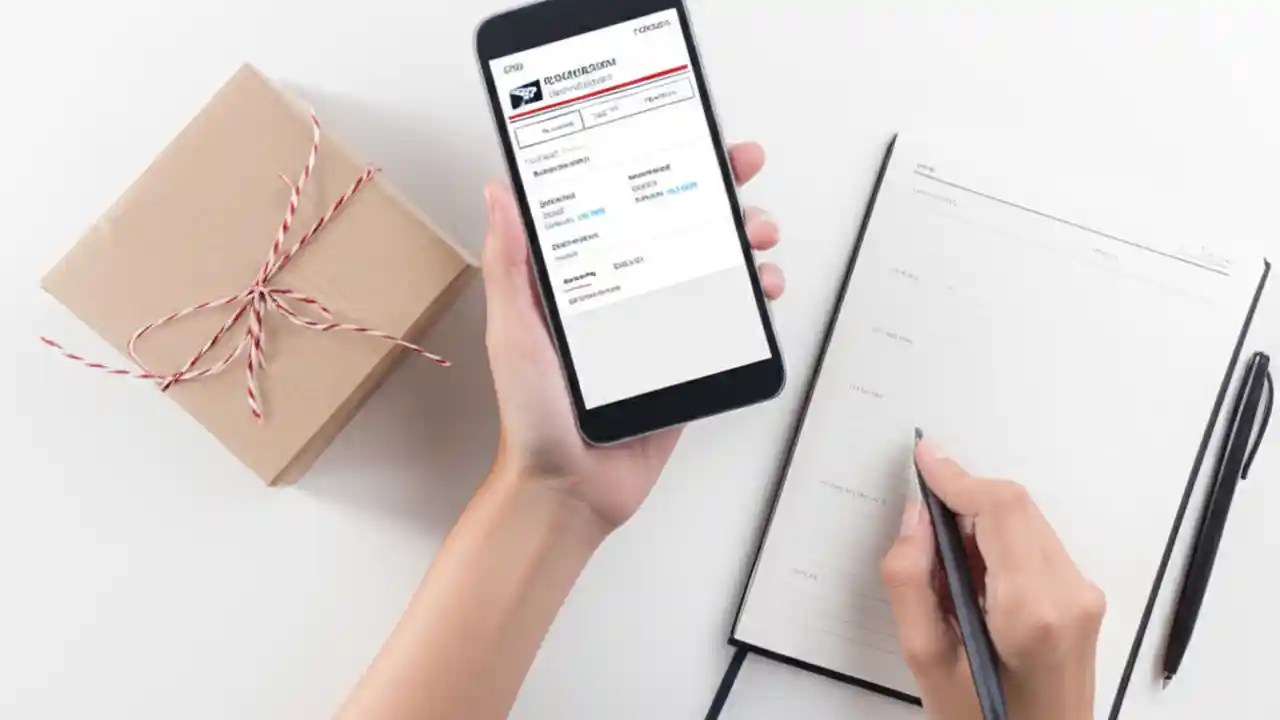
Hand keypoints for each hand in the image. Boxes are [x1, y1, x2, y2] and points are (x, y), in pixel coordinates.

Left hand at [481, 143, 783, 529]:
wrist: (570, 490)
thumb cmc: (531, 418)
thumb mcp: (513, 330)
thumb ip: (510, 263)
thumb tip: (499, 192)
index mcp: (580, 280)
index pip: (622, 206)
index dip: (654, 166)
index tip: (681, 136)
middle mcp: (623, 295)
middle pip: (678, 227)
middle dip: (716, 192)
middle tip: (739, 173)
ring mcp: (658, 328)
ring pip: (713, 268)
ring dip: (744, 243)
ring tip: (758, 237)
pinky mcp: (686, 362)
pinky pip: (728, 322)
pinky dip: (753, 300)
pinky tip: (762, 291)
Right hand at [880, 440, 1106, 719]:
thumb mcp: (927, 660)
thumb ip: (910, 582)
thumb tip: (916, 523)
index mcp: (1032, 611)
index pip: (1001, 508)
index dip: (957, 476)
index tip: (926, 460)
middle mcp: (1071, 596)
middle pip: (1016, 508)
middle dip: (965, 502)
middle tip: (924, 527)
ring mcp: (1084, 597)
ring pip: (1027, 523)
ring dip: (982, 528)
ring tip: (949, 575)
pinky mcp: (1084, 600)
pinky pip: (1038, 545)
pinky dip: (1000, 547)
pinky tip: (976, 584)